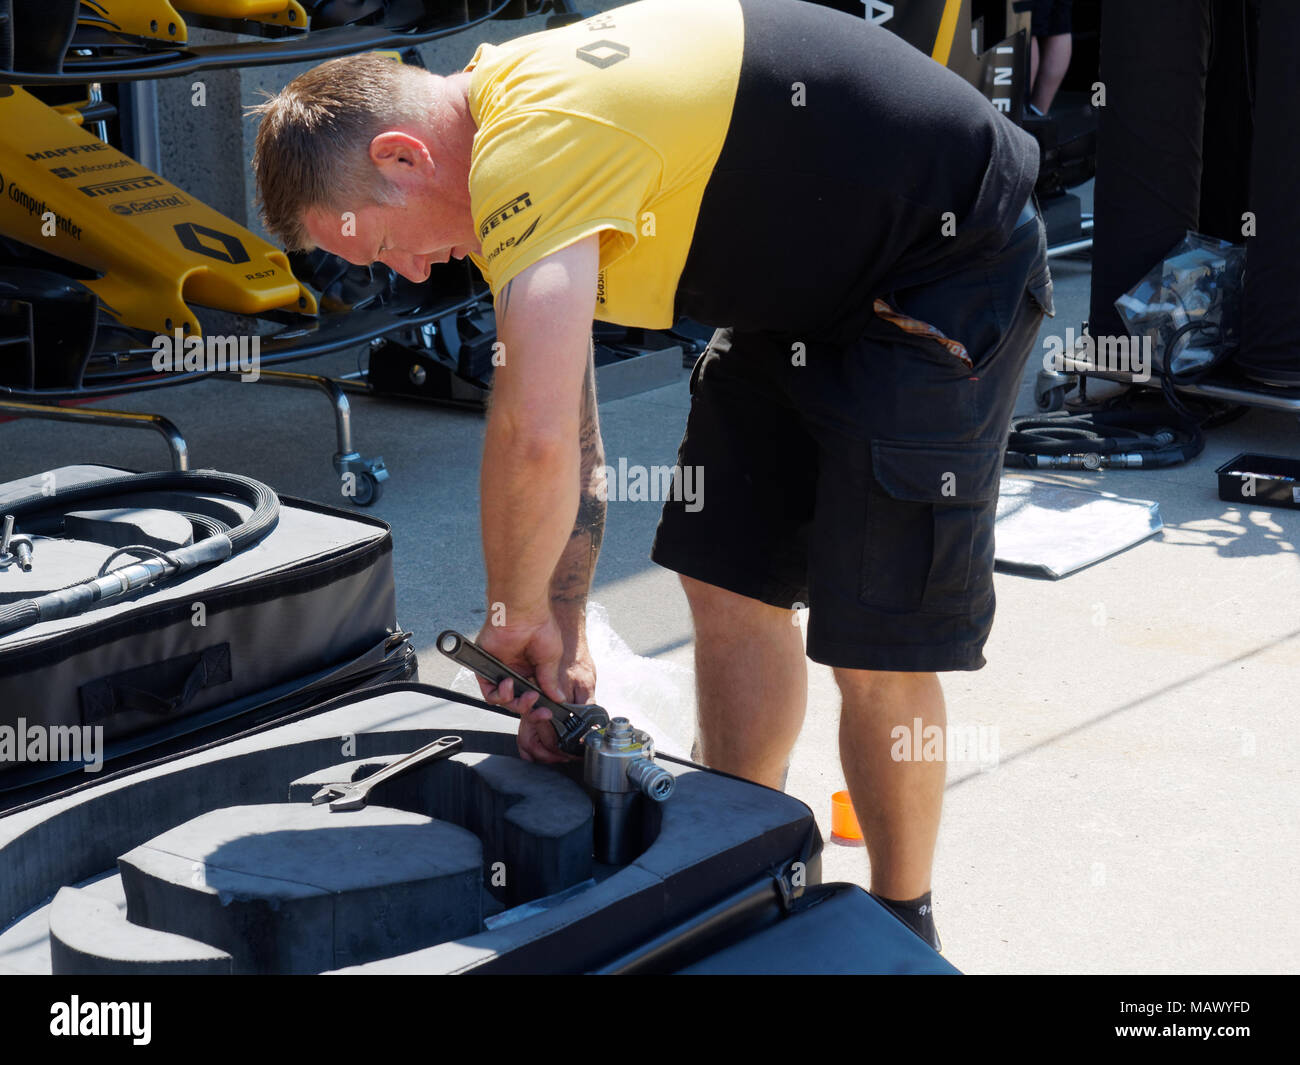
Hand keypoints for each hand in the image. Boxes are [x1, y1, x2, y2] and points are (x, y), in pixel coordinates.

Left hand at [475, 610, 575, 764]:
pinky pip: (488, 692)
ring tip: (526, 695)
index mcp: (532, 669)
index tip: (547, 712)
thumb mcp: (551, 659)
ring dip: (515, 703)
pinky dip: (499, 694)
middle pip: (518, 701)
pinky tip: (507, 685)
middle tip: (539, 708)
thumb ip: (550, 681)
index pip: (533, 696)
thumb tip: (558, 699)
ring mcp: (501, 671)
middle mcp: (516, 671)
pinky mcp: (486, 668)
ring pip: (504, 700)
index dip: (539, 707)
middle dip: (529, 708)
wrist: (523, 614)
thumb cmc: (540, 628)